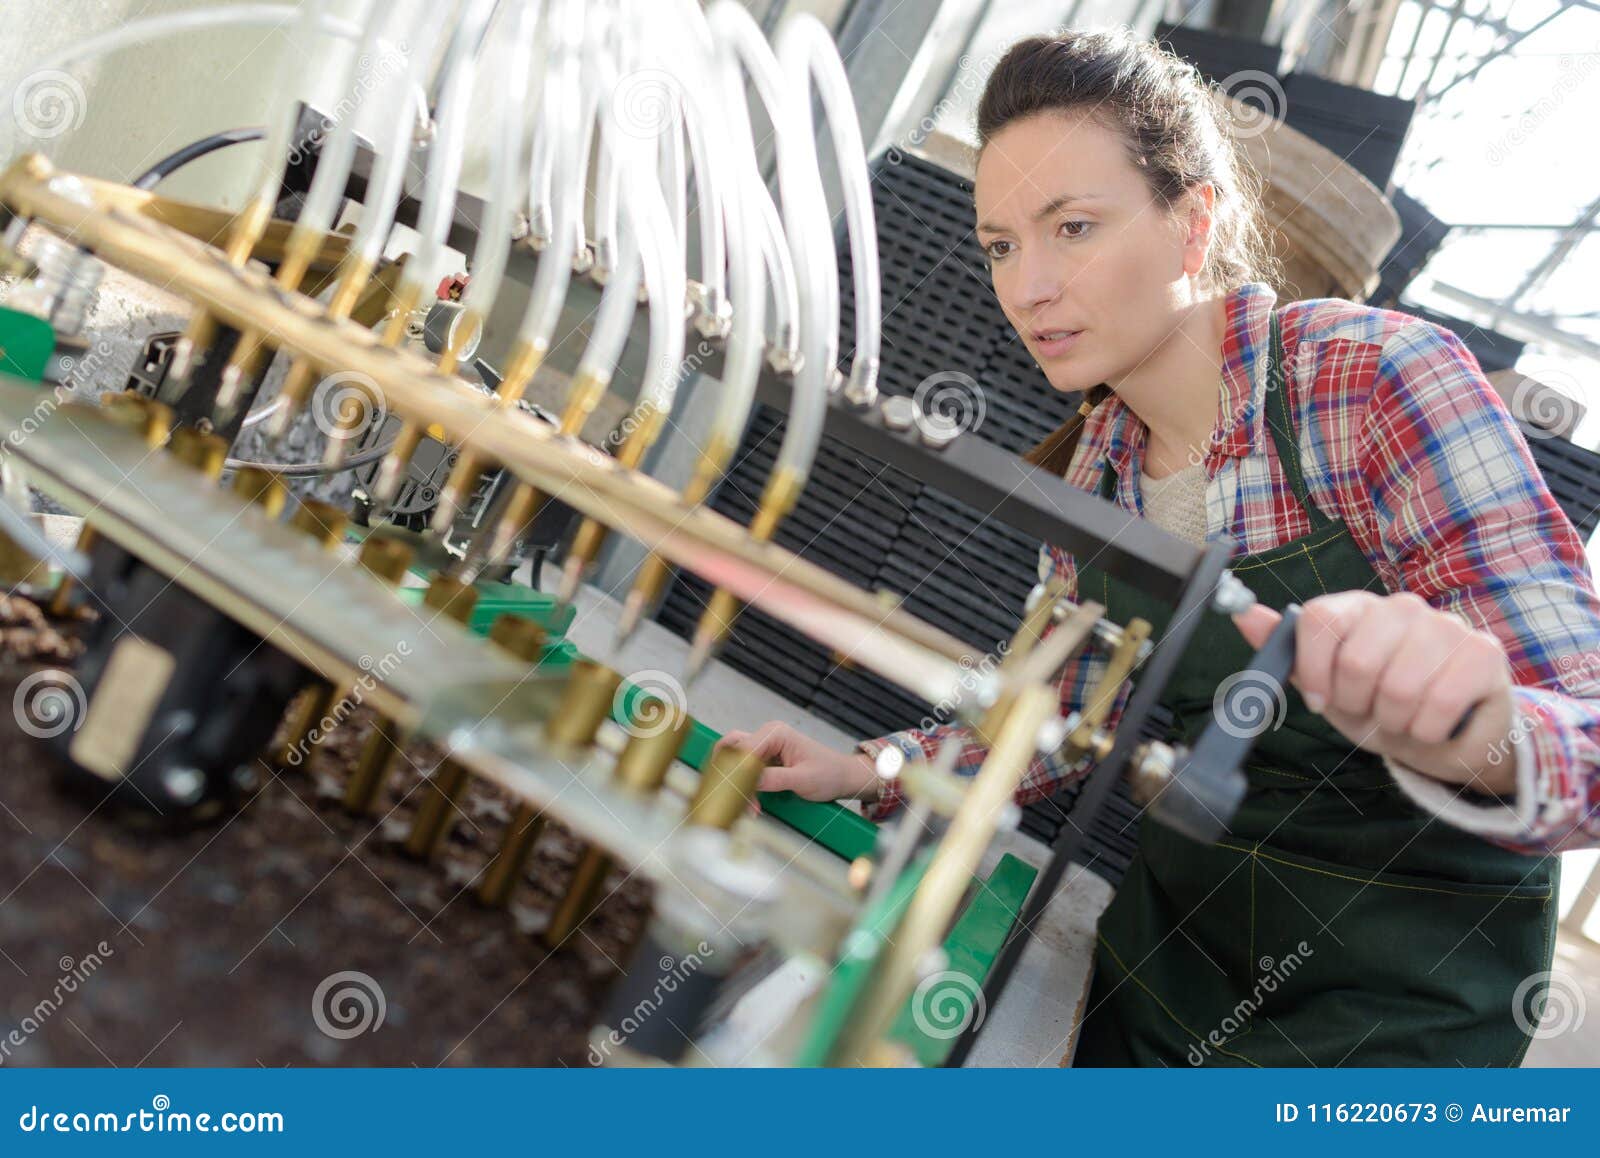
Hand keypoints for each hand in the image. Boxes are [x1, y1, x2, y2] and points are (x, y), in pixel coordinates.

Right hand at [713, 721, 878, 802]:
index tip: (737, 795)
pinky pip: (745, 770)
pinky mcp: (765, 759)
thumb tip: (748, 782)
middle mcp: (767, 735)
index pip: (743, 749)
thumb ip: (775, 779)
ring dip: (737, 784)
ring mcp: (765, 747)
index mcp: (775, 733)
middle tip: (736, 800)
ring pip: (735, 761)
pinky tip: (752, 803)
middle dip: (731, 777)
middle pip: (732, 751)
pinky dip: (744, 787)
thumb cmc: (830, 774)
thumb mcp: (803, 780)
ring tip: (749, 807)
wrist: (843, 777)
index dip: (736, 772)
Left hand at [1233, 591, 1518, 795]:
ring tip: (1403, 719)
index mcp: (1358, 609)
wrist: (1444, 738)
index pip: (1318, 619)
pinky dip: (1428, 729)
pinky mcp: (1484, 652)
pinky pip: (1440, 701)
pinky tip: (1434, 725)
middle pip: (1357, 660)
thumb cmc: (1378, 708)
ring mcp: (1446, 625)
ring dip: (1395, 721)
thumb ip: (1286, 649)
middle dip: (1358, 704)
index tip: (1321, 699)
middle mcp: (1402, 607)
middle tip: (1373, 711)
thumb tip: (1241, 612)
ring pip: (1399, 686)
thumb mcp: (1324, 684)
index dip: (1314, 670)